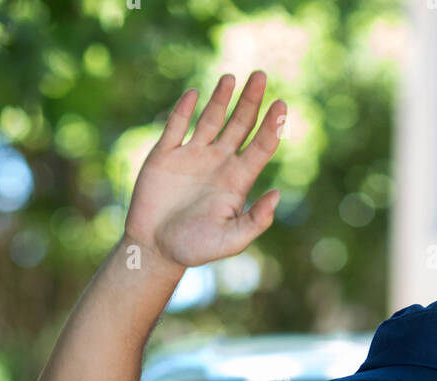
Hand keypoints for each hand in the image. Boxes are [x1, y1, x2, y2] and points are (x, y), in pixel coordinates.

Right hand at [124, 70, 285, 269]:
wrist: (154, 249)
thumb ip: (255, 221)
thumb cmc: (194, 249)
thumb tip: (277, 196)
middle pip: (240, 125)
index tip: (282, 106)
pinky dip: (184, 110)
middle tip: (261, 76)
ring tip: (231, 78)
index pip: (260, 147)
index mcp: (237, 181)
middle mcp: (218, 163)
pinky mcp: (165, 154)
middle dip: (250, 101)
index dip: (272, 126)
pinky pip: (176, 126)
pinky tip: (194, 95)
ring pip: (211, 119)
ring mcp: (192, 155)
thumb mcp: (230, 241)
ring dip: (221, 98)